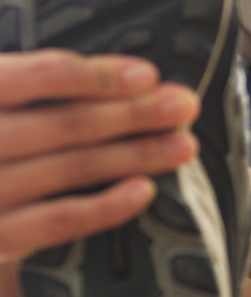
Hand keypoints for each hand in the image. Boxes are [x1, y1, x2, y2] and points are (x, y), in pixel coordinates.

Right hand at [0, 49, 199, 263]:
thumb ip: (41, 83)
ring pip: (73, 168)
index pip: (43, 75)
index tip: (149, 76)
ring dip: (136, 155)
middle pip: (69, 123)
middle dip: (136, 113)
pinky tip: (143, 190)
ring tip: (184, 146)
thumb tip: (138, 81)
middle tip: (186, 106)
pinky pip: (57, 221)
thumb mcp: (5, 99)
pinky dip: (104, 206)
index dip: (99, 75)